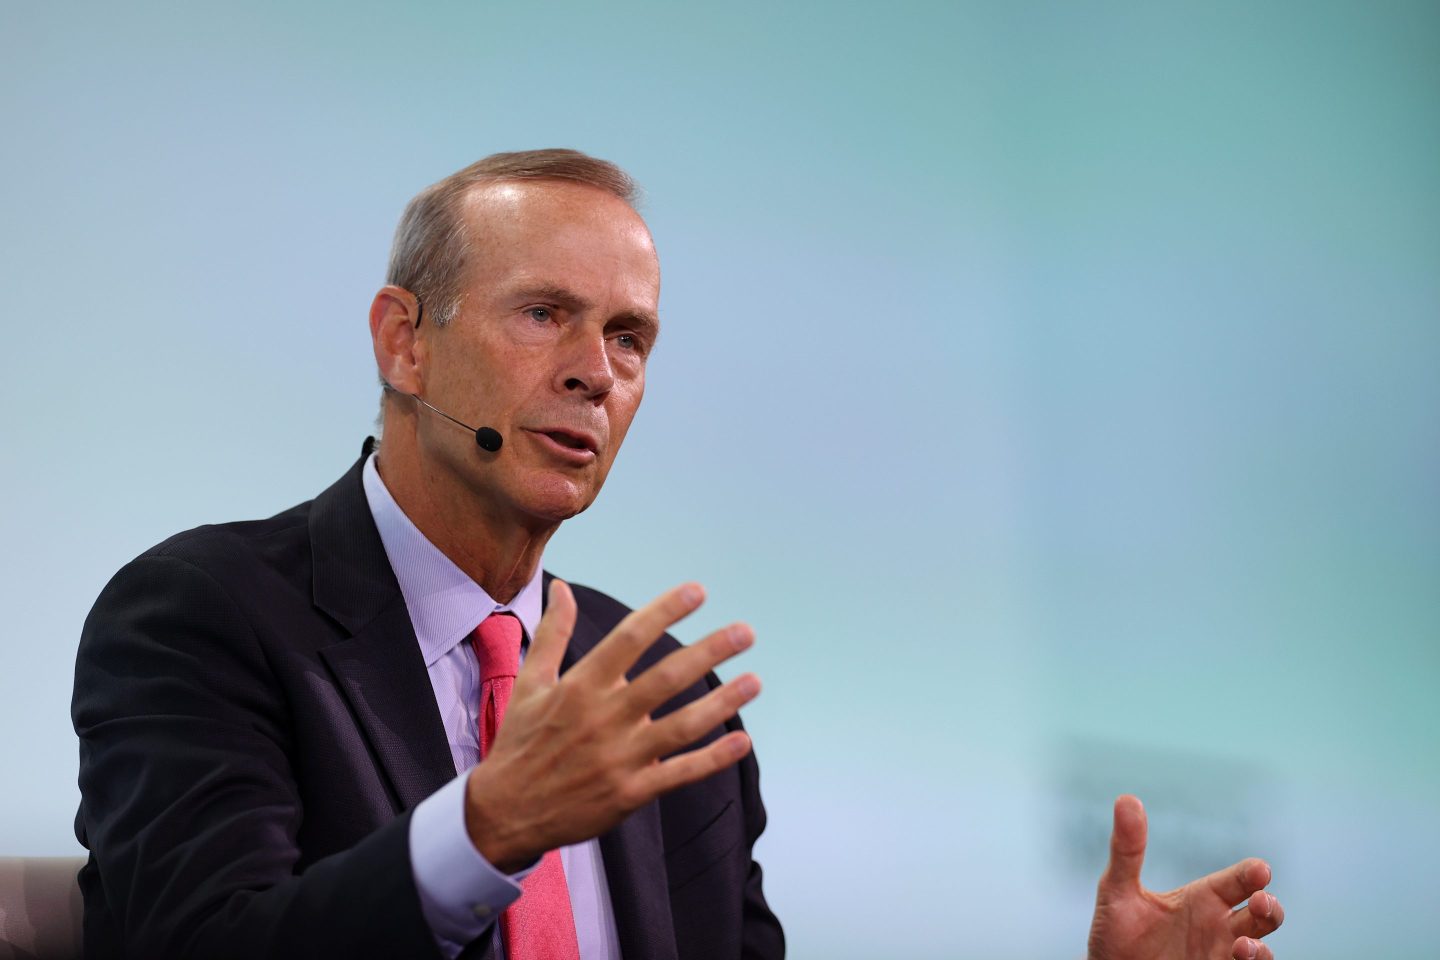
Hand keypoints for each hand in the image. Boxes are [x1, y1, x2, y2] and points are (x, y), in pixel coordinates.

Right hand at [463, 579, 759, 871]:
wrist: (504, 812)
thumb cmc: (520, 743)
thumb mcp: (530, 683)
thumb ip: (552, 633)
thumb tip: (561, 587)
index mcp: (580, 686)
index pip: (630, 638)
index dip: (665, 611)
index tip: (698, 592)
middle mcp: (603, 718)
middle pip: (666, 678)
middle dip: (709, 652)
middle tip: (745, 632)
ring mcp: (619, 757)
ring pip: (682, 725)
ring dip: (722, 703)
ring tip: (754, 681)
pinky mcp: (630, 793)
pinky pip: (680, 773)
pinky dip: (713, 759)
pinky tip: (742, 741)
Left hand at [1088, 795, 1284, 959]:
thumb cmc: (1115, 935)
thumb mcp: (1117, 891)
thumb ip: (1126, 850)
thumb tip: (1126, 799)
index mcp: (1201, 900)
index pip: (1238, 881)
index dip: (1252, 874)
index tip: (1259, 870)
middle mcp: (1218, 929)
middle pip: (1263, 914)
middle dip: (1269, 907)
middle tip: (1259, 901)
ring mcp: (1220, 957)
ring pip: (1261, 952)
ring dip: (1261, 950)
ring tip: (1243, 947)